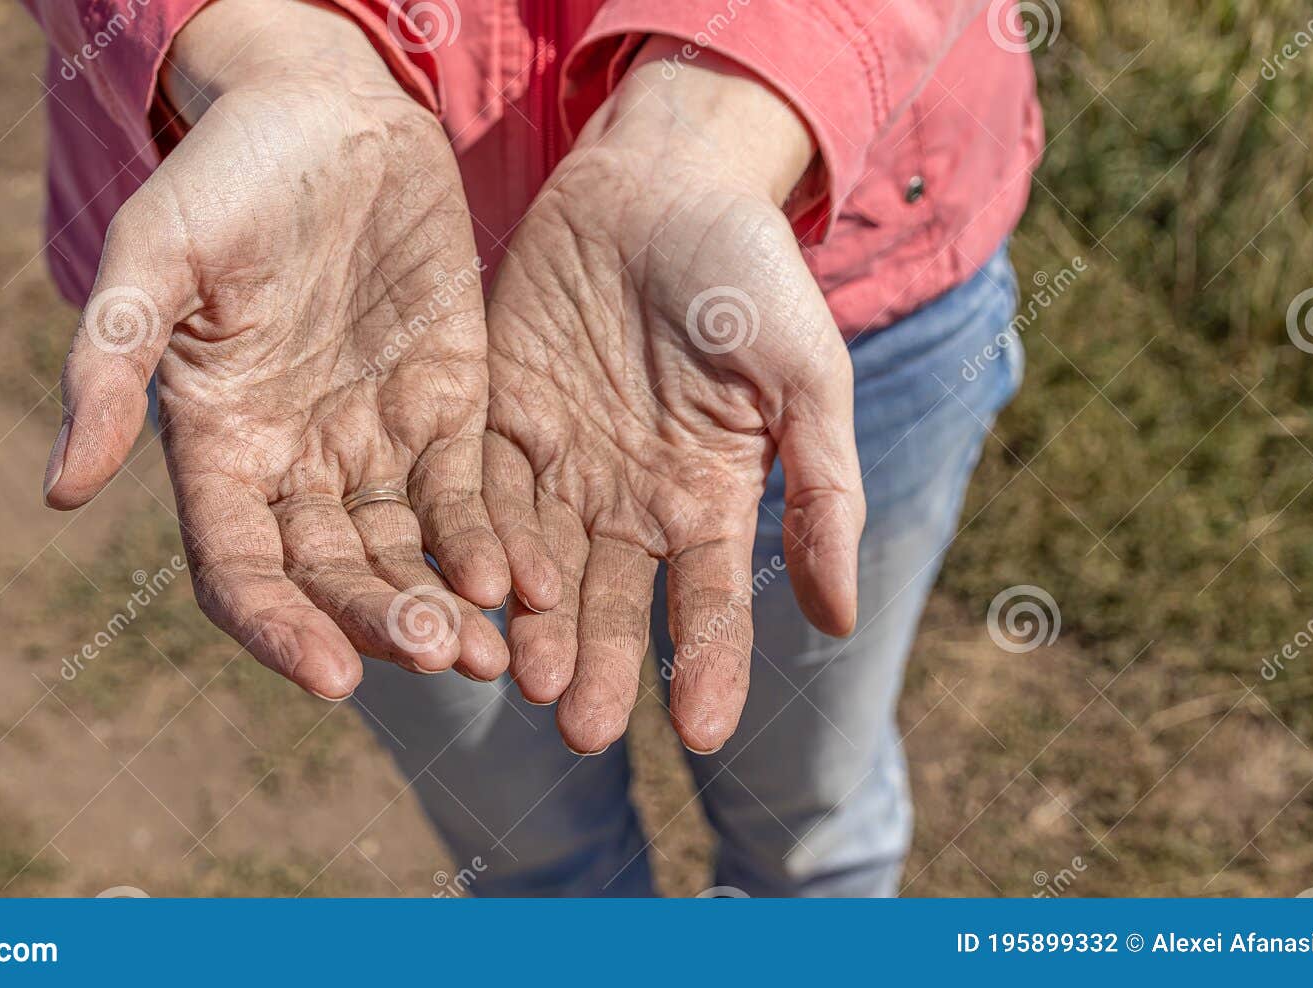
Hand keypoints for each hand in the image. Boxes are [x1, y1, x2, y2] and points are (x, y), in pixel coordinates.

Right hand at [42, 0, 547, 695]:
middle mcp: (296, 462)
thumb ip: (112, 366)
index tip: (330, 678)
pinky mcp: (447, 406)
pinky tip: (525, 584)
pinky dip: (494, 542)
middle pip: (336, 575)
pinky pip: (471, 493)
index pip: (240, 569)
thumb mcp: (154, 257)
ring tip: (496, 654)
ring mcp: (375, 439)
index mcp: (218, 445)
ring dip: (447, 606)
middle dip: (384, 624)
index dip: (279, 628)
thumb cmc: (226, 175)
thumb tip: (59, 492)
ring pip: (408, 550)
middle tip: (442, 658)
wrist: (328, 109)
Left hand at [484, 41, 864, 752]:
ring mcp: (556, 465)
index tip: (704, 734)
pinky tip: (472, 585)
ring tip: (524, 679)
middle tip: (580, 727)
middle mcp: (626, 502)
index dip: (709, 667)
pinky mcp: (493, 420)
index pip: (708, 606)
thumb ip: (822, 492)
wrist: (662, 178)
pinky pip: (480, 491)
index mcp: (705, 501)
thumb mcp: (806, 379)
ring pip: (538, 565)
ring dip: (532, 623)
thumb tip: (840, 621)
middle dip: (598, 665)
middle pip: (611, 603)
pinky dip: (477, 539)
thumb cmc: (750, 274)